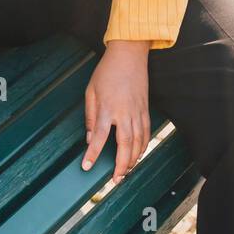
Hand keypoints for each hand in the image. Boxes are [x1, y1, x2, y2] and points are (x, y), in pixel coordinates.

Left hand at [81, 41, 150, 184]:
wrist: (129, 54)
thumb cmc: (106, 71)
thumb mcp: (91, 91)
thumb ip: (90, 116)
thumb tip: (90, 138)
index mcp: (108, 107)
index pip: (99, 136)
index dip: (93, 154)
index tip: (87, 166)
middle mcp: (124, 112)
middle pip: (125, 145)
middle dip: (121, 165)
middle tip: (115, 179)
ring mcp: (138, 112)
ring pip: (138, 142)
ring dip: (133, 159)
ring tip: (126, 172)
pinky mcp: (146, 110)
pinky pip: (146, 133)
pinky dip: (143, 147)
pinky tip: (138, 155)